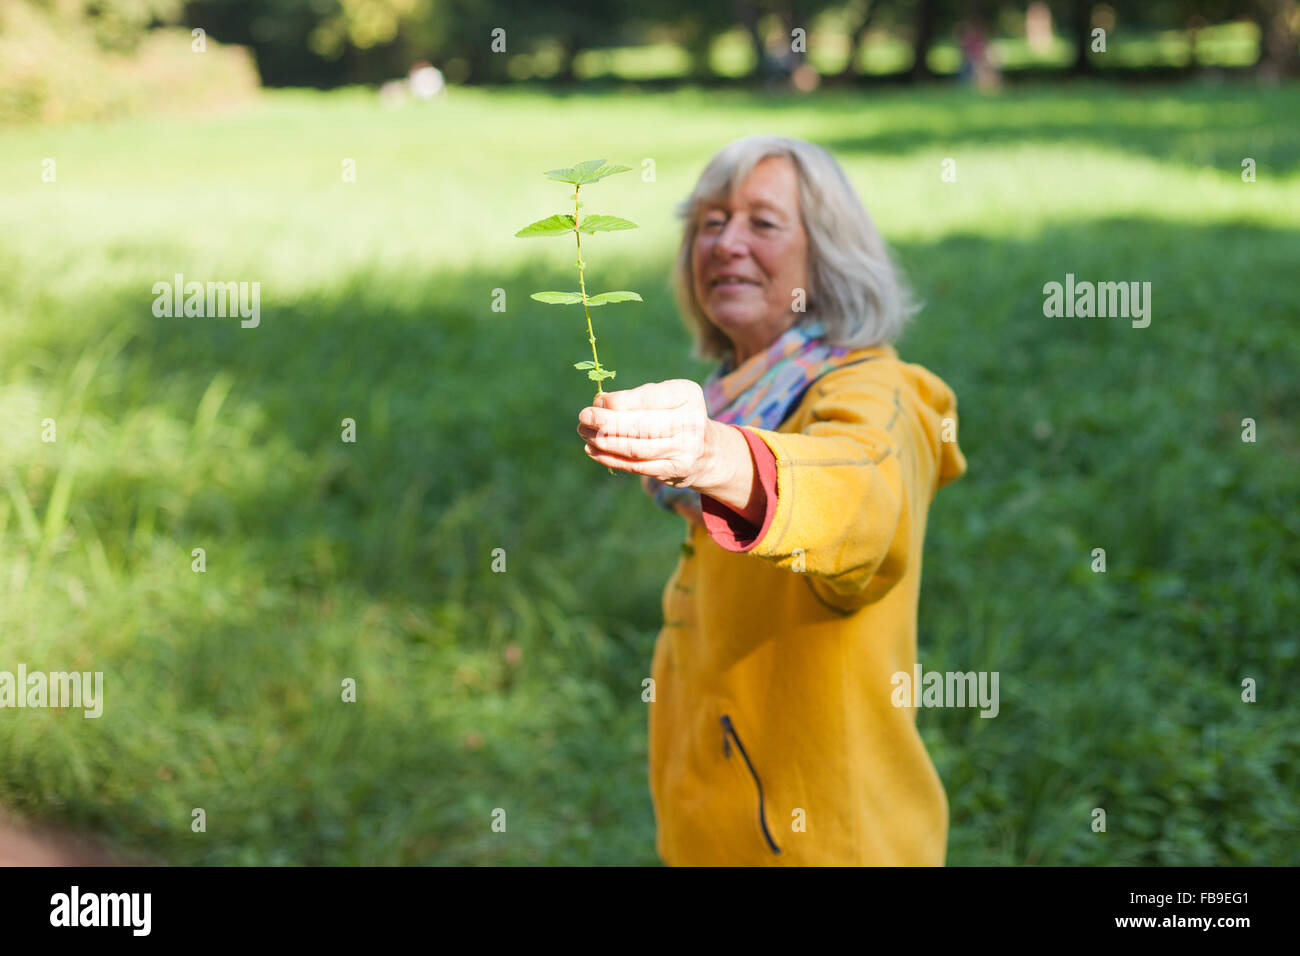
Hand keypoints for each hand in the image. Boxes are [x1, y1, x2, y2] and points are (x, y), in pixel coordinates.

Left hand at [577, 379, 725, 490]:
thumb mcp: (664, 398)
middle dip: (607, 422)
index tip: (597, 402)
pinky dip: (610, 458)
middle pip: (641, 425)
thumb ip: (634, 398)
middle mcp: (691, 423)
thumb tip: (599, 403)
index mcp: (687, 395)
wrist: (707, 450)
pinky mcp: (674, 471)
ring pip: (635, 448)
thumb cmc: (675, 415)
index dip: (619, 402)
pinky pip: (636, 466)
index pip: (648, 398)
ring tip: (584, 433)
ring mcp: (684, 450)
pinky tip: (593, 450)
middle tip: (584, 417)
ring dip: (604, 442)